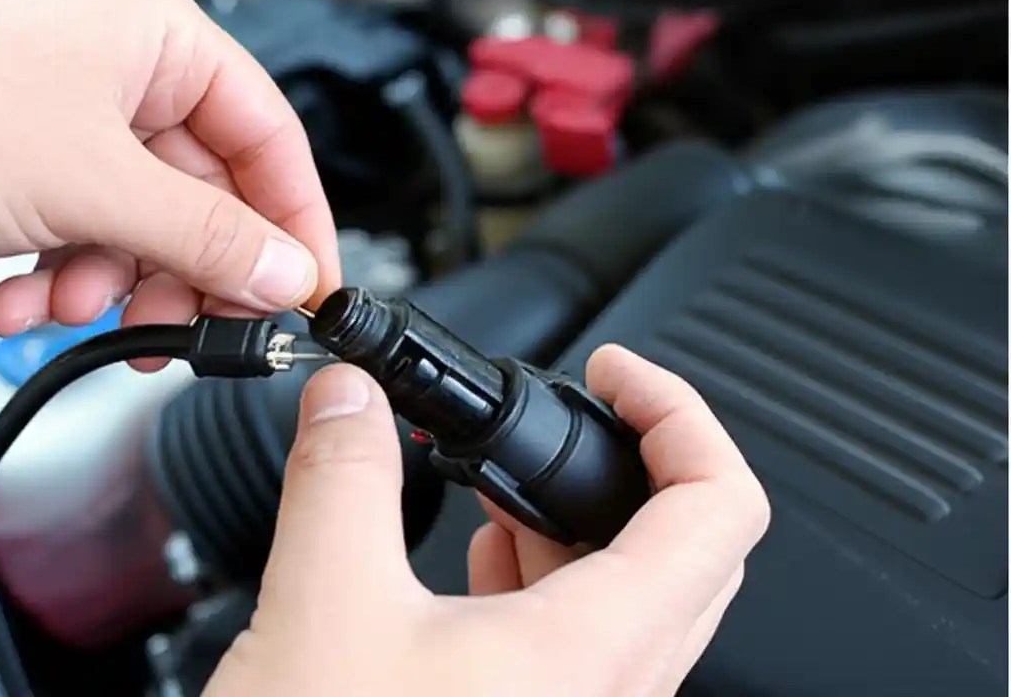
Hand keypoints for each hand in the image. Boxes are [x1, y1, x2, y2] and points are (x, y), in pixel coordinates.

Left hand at [0, 0, 338, 367]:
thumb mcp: (94, 187)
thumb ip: (206, 237)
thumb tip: (283, 271)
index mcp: (156, 34)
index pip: (266, 135)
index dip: (291, 223)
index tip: (302, 291)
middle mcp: (119, 65)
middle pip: (201, 191)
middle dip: (181, 270)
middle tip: (185, 328)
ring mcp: (70, 111)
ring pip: (138, 223)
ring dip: (112, 283)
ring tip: (73, 310)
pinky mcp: (28, 155)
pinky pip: (83, 228)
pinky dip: (63, 274)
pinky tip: (23, 299)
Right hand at [207, 345, 769, 696]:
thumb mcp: (323, 606)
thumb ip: (343, 477)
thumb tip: (349, 402)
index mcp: (593, 651)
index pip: (717, 506)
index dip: (678, 412)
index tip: (615, 375)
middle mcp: (611, 695)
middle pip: (691, 548)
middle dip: (630, 462)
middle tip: (577, 417)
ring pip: (638, 602)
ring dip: (584, 526)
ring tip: (513, 486)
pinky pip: (587, 648)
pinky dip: (551, 584)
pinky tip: (482, 571)